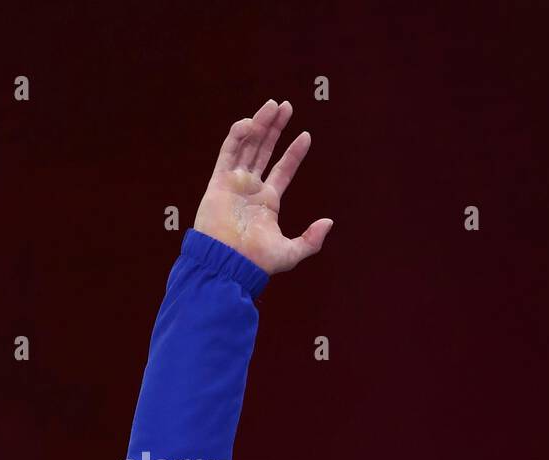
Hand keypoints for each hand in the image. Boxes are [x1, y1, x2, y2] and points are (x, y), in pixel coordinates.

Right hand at [192, 98, 331, 275]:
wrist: (227, 265)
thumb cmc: (256, 262)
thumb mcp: (291, 253)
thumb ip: (311, 239)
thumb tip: (329, 222)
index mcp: (267, 202)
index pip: (283, 170)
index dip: (294, 153)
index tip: (306, 136)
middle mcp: (251, 189)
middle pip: (264, 151)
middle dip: (275, 129)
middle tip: (286, 107)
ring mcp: (234, 183)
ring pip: (248, 146)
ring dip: (260, 124)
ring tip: (273, 105)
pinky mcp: (218, 182)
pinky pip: (228, 153)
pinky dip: (237, 136)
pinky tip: (250, 122)